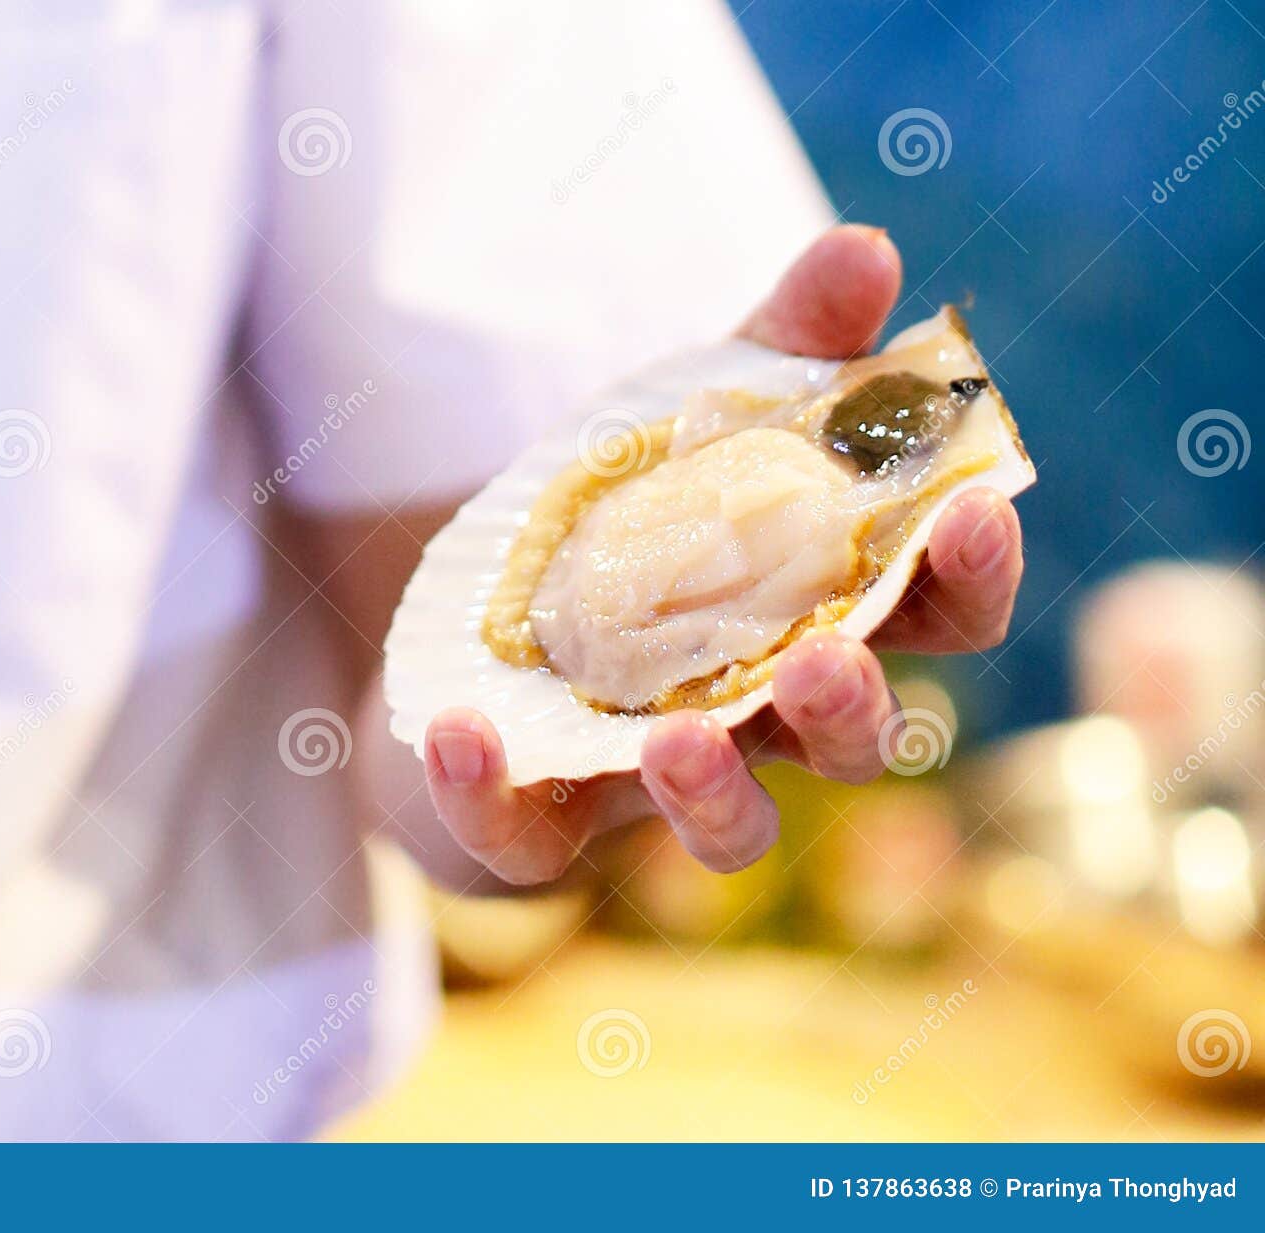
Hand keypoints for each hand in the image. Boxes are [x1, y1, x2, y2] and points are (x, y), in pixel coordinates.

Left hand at [423, 226, 1023, 884]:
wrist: (474, 639)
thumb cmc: (621, 533)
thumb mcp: (689, 427)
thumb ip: (776, 352)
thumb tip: (866, 250)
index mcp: (819, 619)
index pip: (937, 617)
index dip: (972, 575)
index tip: (975, 508)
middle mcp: (761, 718)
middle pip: (854, 741)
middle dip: (850, 710)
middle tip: (819, 662)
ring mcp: (658, 781)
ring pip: (731, 827)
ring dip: (713, 792)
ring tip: (677, 736)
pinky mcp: (544, 821)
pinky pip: (527, 837)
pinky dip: (492, 794)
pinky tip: (462, 735)